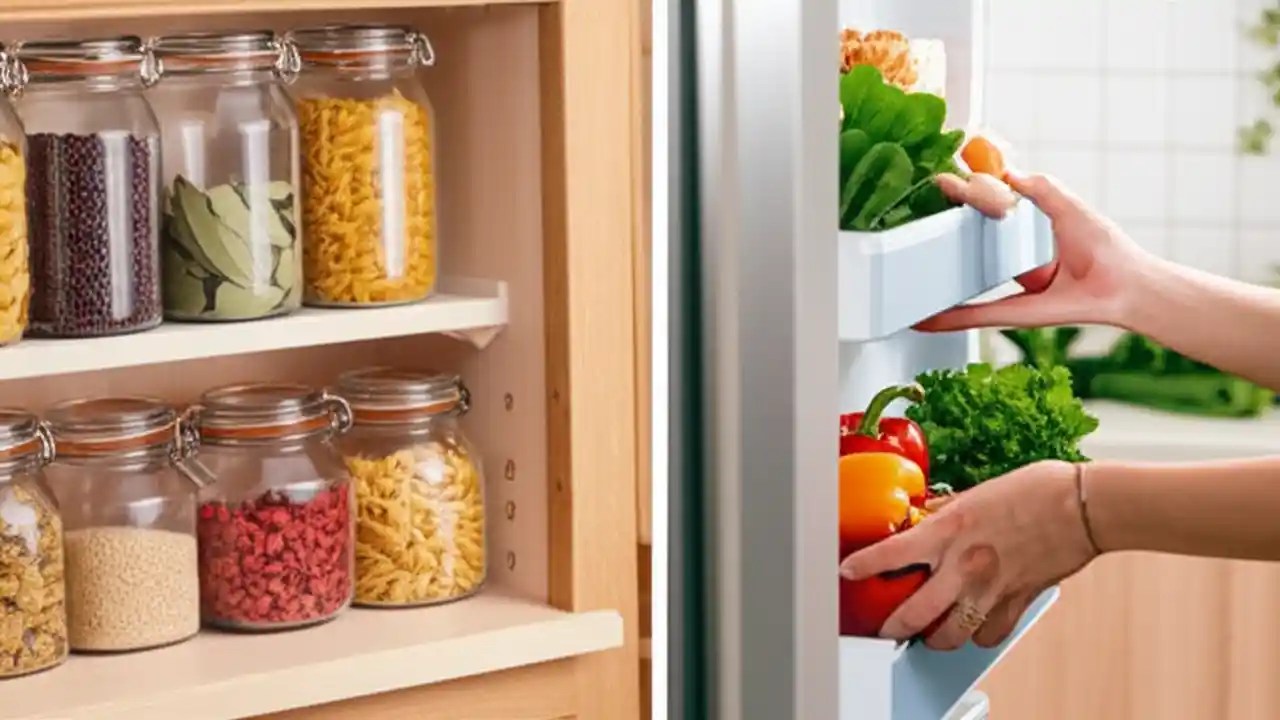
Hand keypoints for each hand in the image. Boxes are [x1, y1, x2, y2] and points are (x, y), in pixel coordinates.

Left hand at [839, 461, 1098, 649]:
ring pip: (949, 634)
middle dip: (893, 626)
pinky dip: (977, 635)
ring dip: (935, 637)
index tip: (847, 572)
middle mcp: (964, 564)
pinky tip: (973, 625)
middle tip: (885, 627)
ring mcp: (990, 588)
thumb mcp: (976, 494)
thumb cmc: (1036, 490)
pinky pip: (988, 635)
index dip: (863, 566)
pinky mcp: (1016, 602)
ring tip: (929, 631)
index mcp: (949, 530)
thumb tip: (924, 519)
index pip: (891, 554)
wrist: (1083, 506)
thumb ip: (947, 514)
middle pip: (914, 613)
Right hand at [917, 172, 1154, 330]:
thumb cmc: (1107, 249)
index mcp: (1030, 245)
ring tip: (909, 277)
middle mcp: (1017, 270)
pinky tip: (923, 321)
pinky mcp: (1012, 313)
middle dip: (945, 245)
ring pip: (966, 287)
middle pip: (972, 255)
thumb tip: (1005, 172)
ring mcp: (1012, 292)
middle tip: (916, 227)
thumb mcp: (1066, 207)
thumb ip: (1037, 188)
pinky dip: (948, 320)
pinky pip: (975, 315)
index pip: (990, 224)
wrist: (1125, 286)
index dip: (967, 207)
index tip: (943, 190)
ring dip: (938, 285)